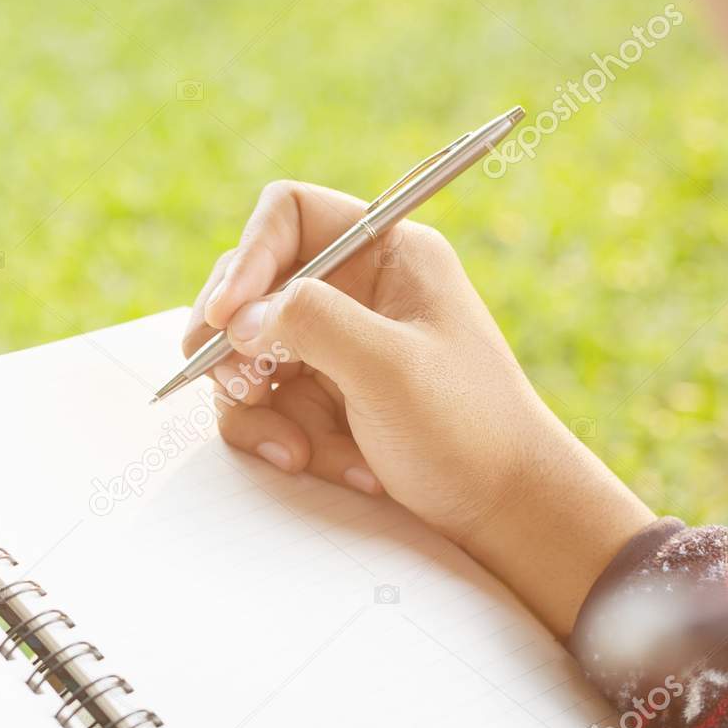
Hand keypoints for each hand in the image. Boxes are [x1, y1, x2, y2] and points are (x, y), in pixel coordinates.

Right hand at [183, 180, 653, 636]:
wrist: (502, 511)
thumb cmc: (467, 431)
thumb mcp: (388, 369)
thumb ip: (311, 323)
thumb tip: (238, 317)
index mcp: (385, 254)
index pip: (288, 216)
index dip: (246, 259)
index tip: (224, 320)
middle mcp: (353, 291)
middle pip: (249, 289)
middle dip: (236, 347)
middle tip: (244, 390)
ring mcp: (332, 347)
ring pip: (246, 357)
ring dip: (262, 411)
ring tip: (302, 453)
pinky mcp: (321, 398)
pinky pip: (264, 406)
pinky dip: (280, 439)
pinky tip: (329, 466)